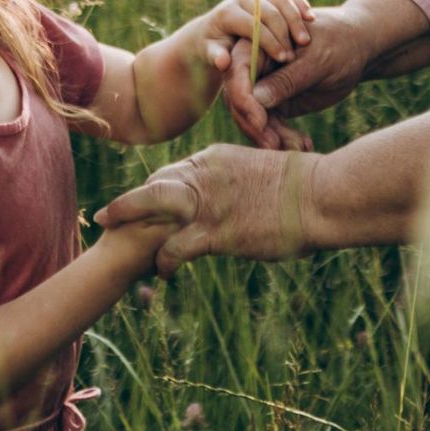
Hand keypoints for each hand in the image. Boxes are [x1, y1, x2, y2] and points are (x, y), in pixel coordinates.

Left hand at [94, 144, 317, 276]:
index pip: (174, 172)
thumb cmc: (306, 187)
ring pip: (151, 205)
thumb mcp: (266, 171)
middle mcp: (205, 173)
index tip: (145, 206)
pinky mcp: (215, 230)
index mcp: (216, 157)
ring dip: (127, 219)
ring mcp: (208, 201)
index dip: (154, 190)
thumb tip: (242, 192)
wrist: (321, 195)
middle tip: (108, 216)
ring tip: (109, 231)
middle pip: (155, 185)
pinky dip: (162, 261)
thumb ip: (243, 179)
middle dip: (131, 203)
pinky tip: (161, 273)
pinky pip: (173, 247)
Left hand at [195, 0, 312, 80]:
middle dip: (284, 33)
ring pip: (281, 0)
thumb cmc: (214, 46)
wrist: (214, 29)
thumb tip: (223, 63)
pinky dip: (300, 5)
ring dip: (296, 19)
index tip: (283, 58)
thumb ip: (216, 57)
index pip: (253, 24)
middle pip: (269, 11)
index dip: (269, 41)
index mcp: (228, 13)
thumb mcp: (211, 53)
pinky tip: (311, 19)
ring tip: (305, 41)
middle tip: (295, 54)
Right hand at [226, 0, 381, 148]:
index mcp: (260, 44)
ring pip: (254, 117)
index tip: (260, 122)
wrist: (357, 48)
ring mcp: (265, 86)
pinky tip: (304, 144)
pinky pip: (271, 125)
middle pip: (240, 99)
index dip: (243, 99)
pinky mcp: (277, 104)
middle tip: (275, 146)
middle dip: (255, 126)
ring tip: (298, 147)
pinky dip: (283, 138)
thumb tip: (257, 99)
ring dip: (270, 137)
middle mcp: (256, 66)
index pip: (238, 71)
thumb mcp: (317, 60)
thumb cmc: (338, 43)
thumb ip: (288, 79)